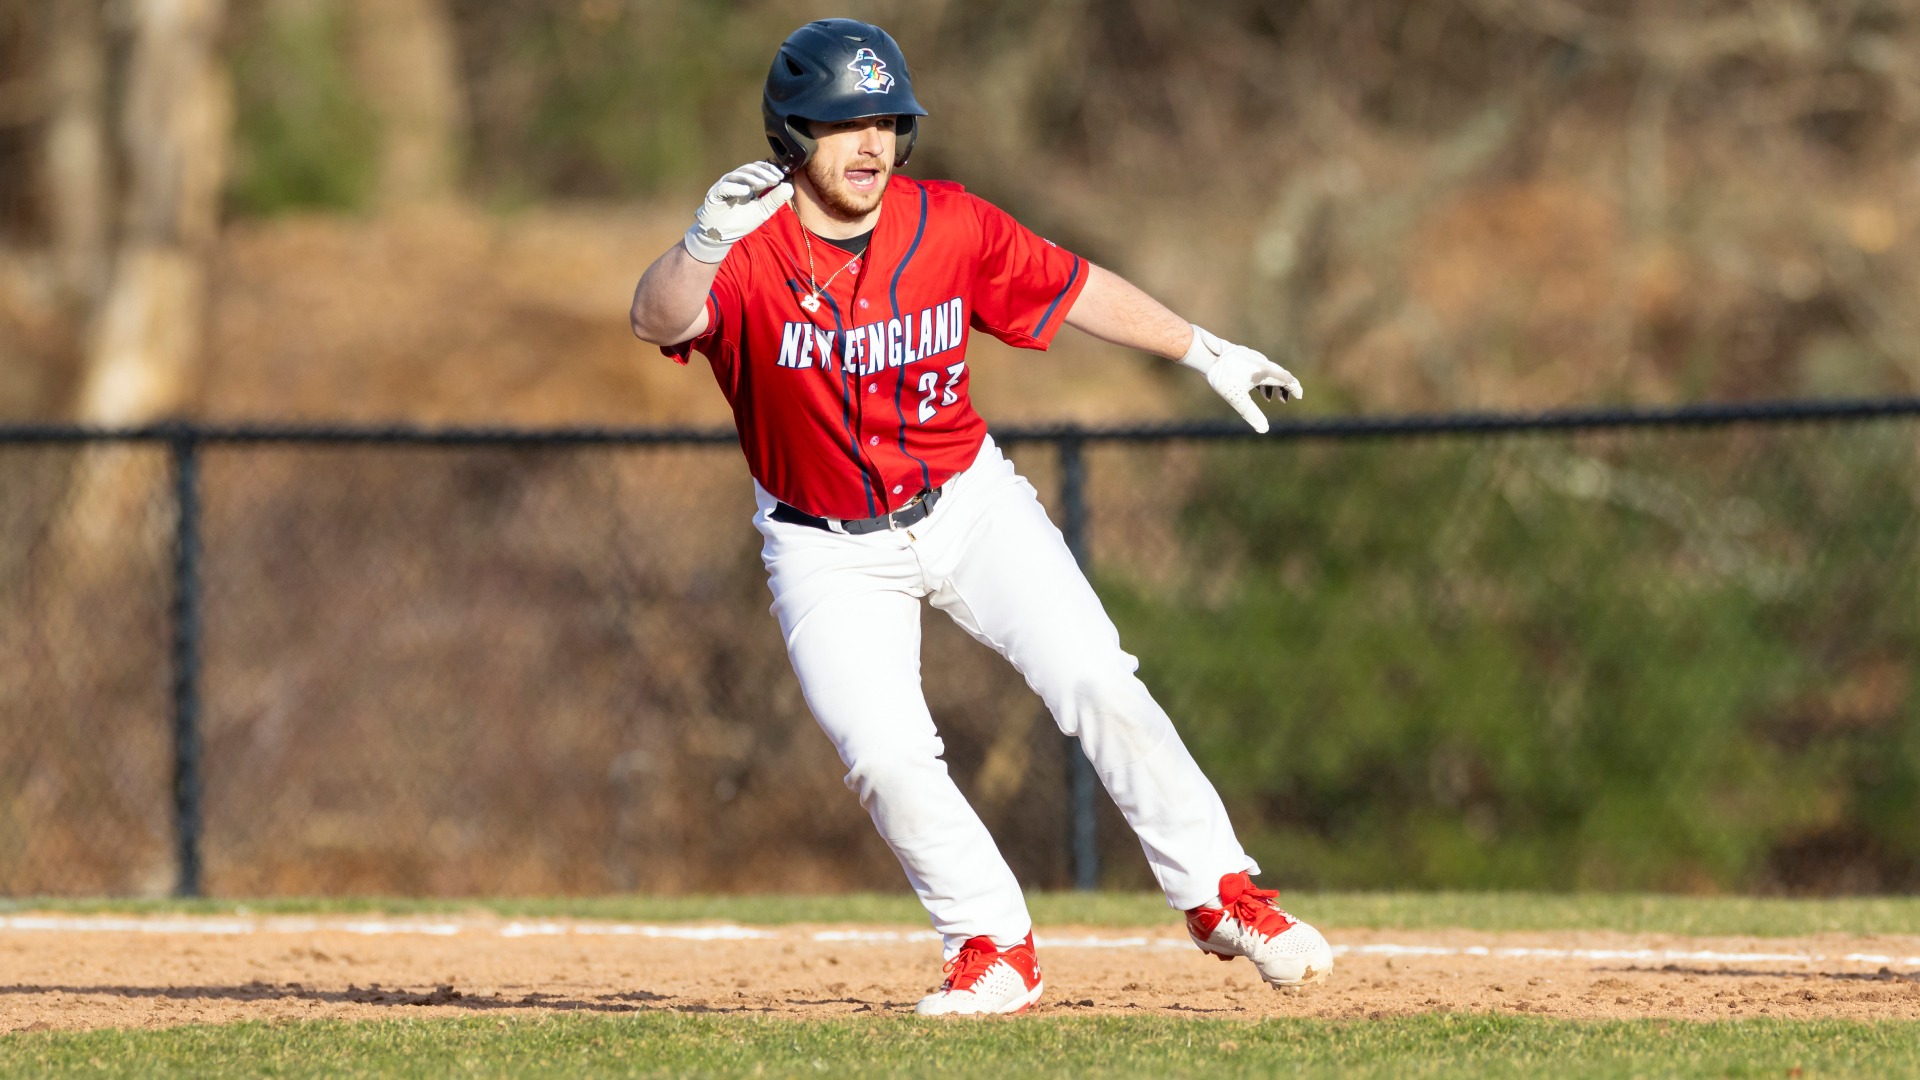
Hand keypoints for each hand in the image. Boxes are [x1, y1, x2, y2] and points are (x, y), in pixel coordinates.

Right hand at [682, 162, 792, 263]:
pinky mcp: (714, 195)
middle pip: (748, 169)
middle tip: (774, 179)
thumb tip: (789, 187)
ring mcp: (724, 186)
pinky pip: (724, 188)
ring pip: (737, 176)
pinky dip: (735, 188)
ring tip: (763, 183)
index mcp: (746, 184)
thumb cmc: (740, 222)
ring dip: (751, 178)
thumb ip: (774, 199)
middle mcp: (734, 182)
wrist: (721, 236)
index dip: (769, 170)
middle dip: (763, 173)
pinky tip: (746, 192)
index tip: (781, 176)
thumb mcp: (762, 211)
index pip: (758, 170)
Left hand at [1177, 325, 1303, 432]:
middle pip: (1279, 375)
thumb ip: (1251, 414)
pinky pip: (1259, 367)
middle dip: (1283, 389)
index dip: (1295, 389)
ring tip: (1268, 398)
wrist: (1207, 354)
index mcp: (1265, 371)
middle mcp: (1262, 362)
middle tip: (1283, 401)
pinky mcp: (1243, 355)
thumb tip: (1264, 430)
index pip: (1287, 380)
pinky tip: (1251, 386)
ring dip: (1271, 385)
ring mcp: (1253, 357)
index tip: (1299, 397)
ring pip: (1268, 371)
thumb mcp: (1238, 399)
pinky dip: (1261, 379)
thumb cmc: (1223, 376)